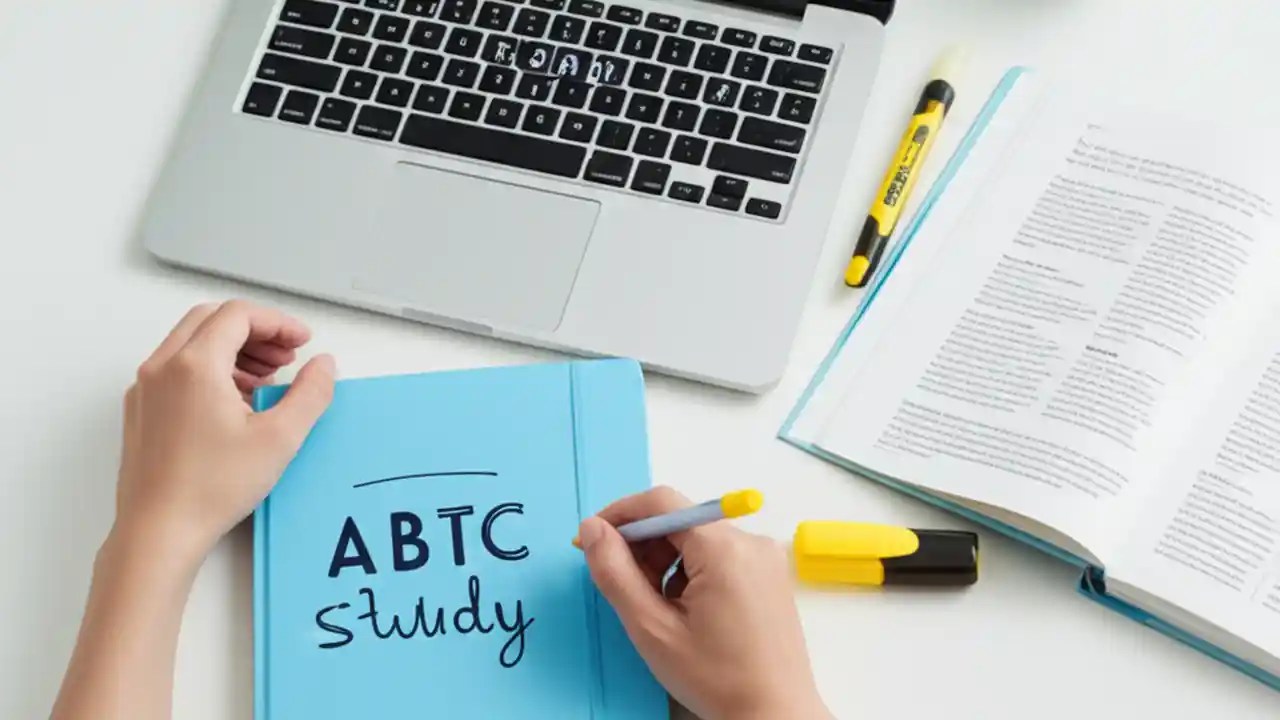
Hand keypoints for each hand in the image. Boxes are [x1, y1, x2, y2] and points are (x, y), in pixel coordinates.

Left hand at [115, 300, 335, 560]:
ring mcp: (145, 388)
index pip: (238, 315)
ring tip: (266, 380)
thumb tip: (324, 365)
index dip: (277, 322)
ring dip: (233, 349)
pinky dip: (209, 368)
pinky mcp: (140, 410)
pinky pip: (176, 369)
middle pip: (212, 320)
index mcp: (194, 364)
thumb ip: (310, 393)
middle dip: (255, 331)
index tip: (302, 342)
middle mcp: (162, 367)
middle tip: (287, 355)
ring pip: (191, 343)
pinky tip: (235, 402)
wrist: (158, 532)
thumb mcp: (280, 438)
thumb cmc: (213, 488)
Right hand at [578, 488, 829, 719]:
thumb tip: (592, 528)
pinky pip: (721, 555)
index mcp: (723, 548)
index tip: (592, 540)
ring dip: (667, 562)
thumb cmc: (716, 678)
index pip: (662, 502)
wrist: (775, 716)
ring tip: (657, 608)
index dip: (620, 515)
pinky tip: (685, 611)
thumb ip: (615, 573)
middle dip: (644, 545)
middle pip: (681, 520)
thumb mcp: (652, 628)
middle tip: (623, 586)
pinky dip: (693, 572)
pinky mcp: (770, 575)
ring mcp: (765, 557)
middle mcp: (750, 541)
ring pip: (699, 539)